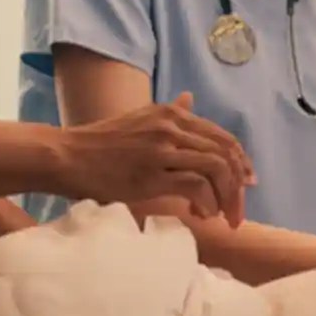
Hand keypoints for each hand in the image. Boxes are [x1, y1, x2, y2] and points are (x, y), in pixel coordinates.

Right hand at [61, 92, 255, 227]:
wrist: (68, 155)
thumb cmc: (103, 143)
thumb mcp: (141, 119)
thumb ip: (170, 113)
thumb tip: (190, 98)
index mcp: (172, 113)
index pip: (223, 138)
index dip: (241, 163)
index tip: (248, 184)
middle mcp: (172, 125)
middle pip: (226, 154)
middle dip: (238, 186)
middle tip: (237, 211)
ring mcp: (163, 148)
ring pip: (216, 168)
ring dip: (226, 197)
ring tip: (220, 217)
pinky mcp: (152, 172)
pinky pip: (196, 185)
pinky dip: (206, 202)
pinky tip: (200, 213)